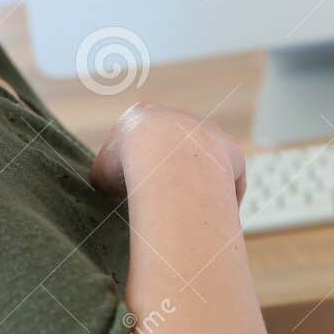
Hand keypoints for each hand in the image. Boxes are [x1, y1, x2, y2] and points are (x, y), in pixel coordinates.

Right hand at [90, 101, 246, 204]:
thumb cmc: (126, 162)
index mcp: (144, 116)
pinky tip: (212, 218)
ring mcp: (209, 132)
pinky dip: (223, 199)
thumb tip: (110, 191)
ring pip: (206, 164)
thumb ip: (107, 175)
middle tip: (164, 202)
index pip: (140, 139)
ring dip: (200, 186)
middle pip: (176, 149)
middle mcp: (180, 119)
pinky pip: (229, 180)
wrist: (165, 155)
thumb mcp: (101, 170)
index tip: (136, 186)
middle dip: (172, 173)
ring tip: (190, 214)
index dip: (136, 165)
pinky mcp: (231, 152)